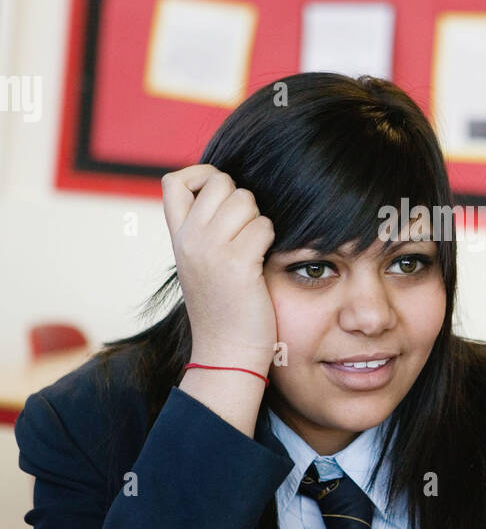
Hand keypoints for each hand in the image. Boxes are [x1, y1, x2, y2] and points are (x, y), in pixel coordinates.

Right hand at [162, 164, 276, 373]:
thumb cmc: (223, 307)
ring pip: (245, 200)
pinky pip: (264, 226)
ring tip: (251, 252)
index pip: (173, 180)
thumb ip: (204, 228)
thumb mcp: (200, 263)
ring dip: (257, 221)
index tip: (218, 198)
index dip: (201, 176)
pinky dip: (269, 241)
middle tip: (242, 235)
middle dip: (241, 201)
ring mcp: (210, 250)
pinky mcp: (237, 263)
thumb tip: (227, 191)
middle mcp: (188, 240)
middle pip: (220, 182)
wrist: (226, 353)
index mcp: (177, 238)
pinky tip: (261, 264)